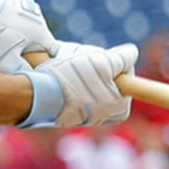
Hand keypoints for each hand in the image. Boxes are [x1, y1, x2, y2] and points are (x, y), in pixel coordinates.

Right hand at [18, 41, 135, 127]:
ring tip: (68, 68)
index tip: (97, 59)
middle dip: (96, 65)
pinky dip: (70, 79)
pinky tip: (60, 76)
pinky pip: (76, 88)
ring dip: (81, 69)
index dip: (112, 60)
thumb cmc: (72, 80)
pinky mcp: (69, 111)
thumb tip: (132, 52)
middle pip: (108, 77)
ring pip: (90, 80)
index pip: (124, 73)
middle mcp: (106, 116)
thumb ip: (123, 58)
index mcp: (121, 109)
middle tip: (81, 63)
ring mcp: (87, 114)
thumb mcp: (104, 63)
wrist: (35, 96)